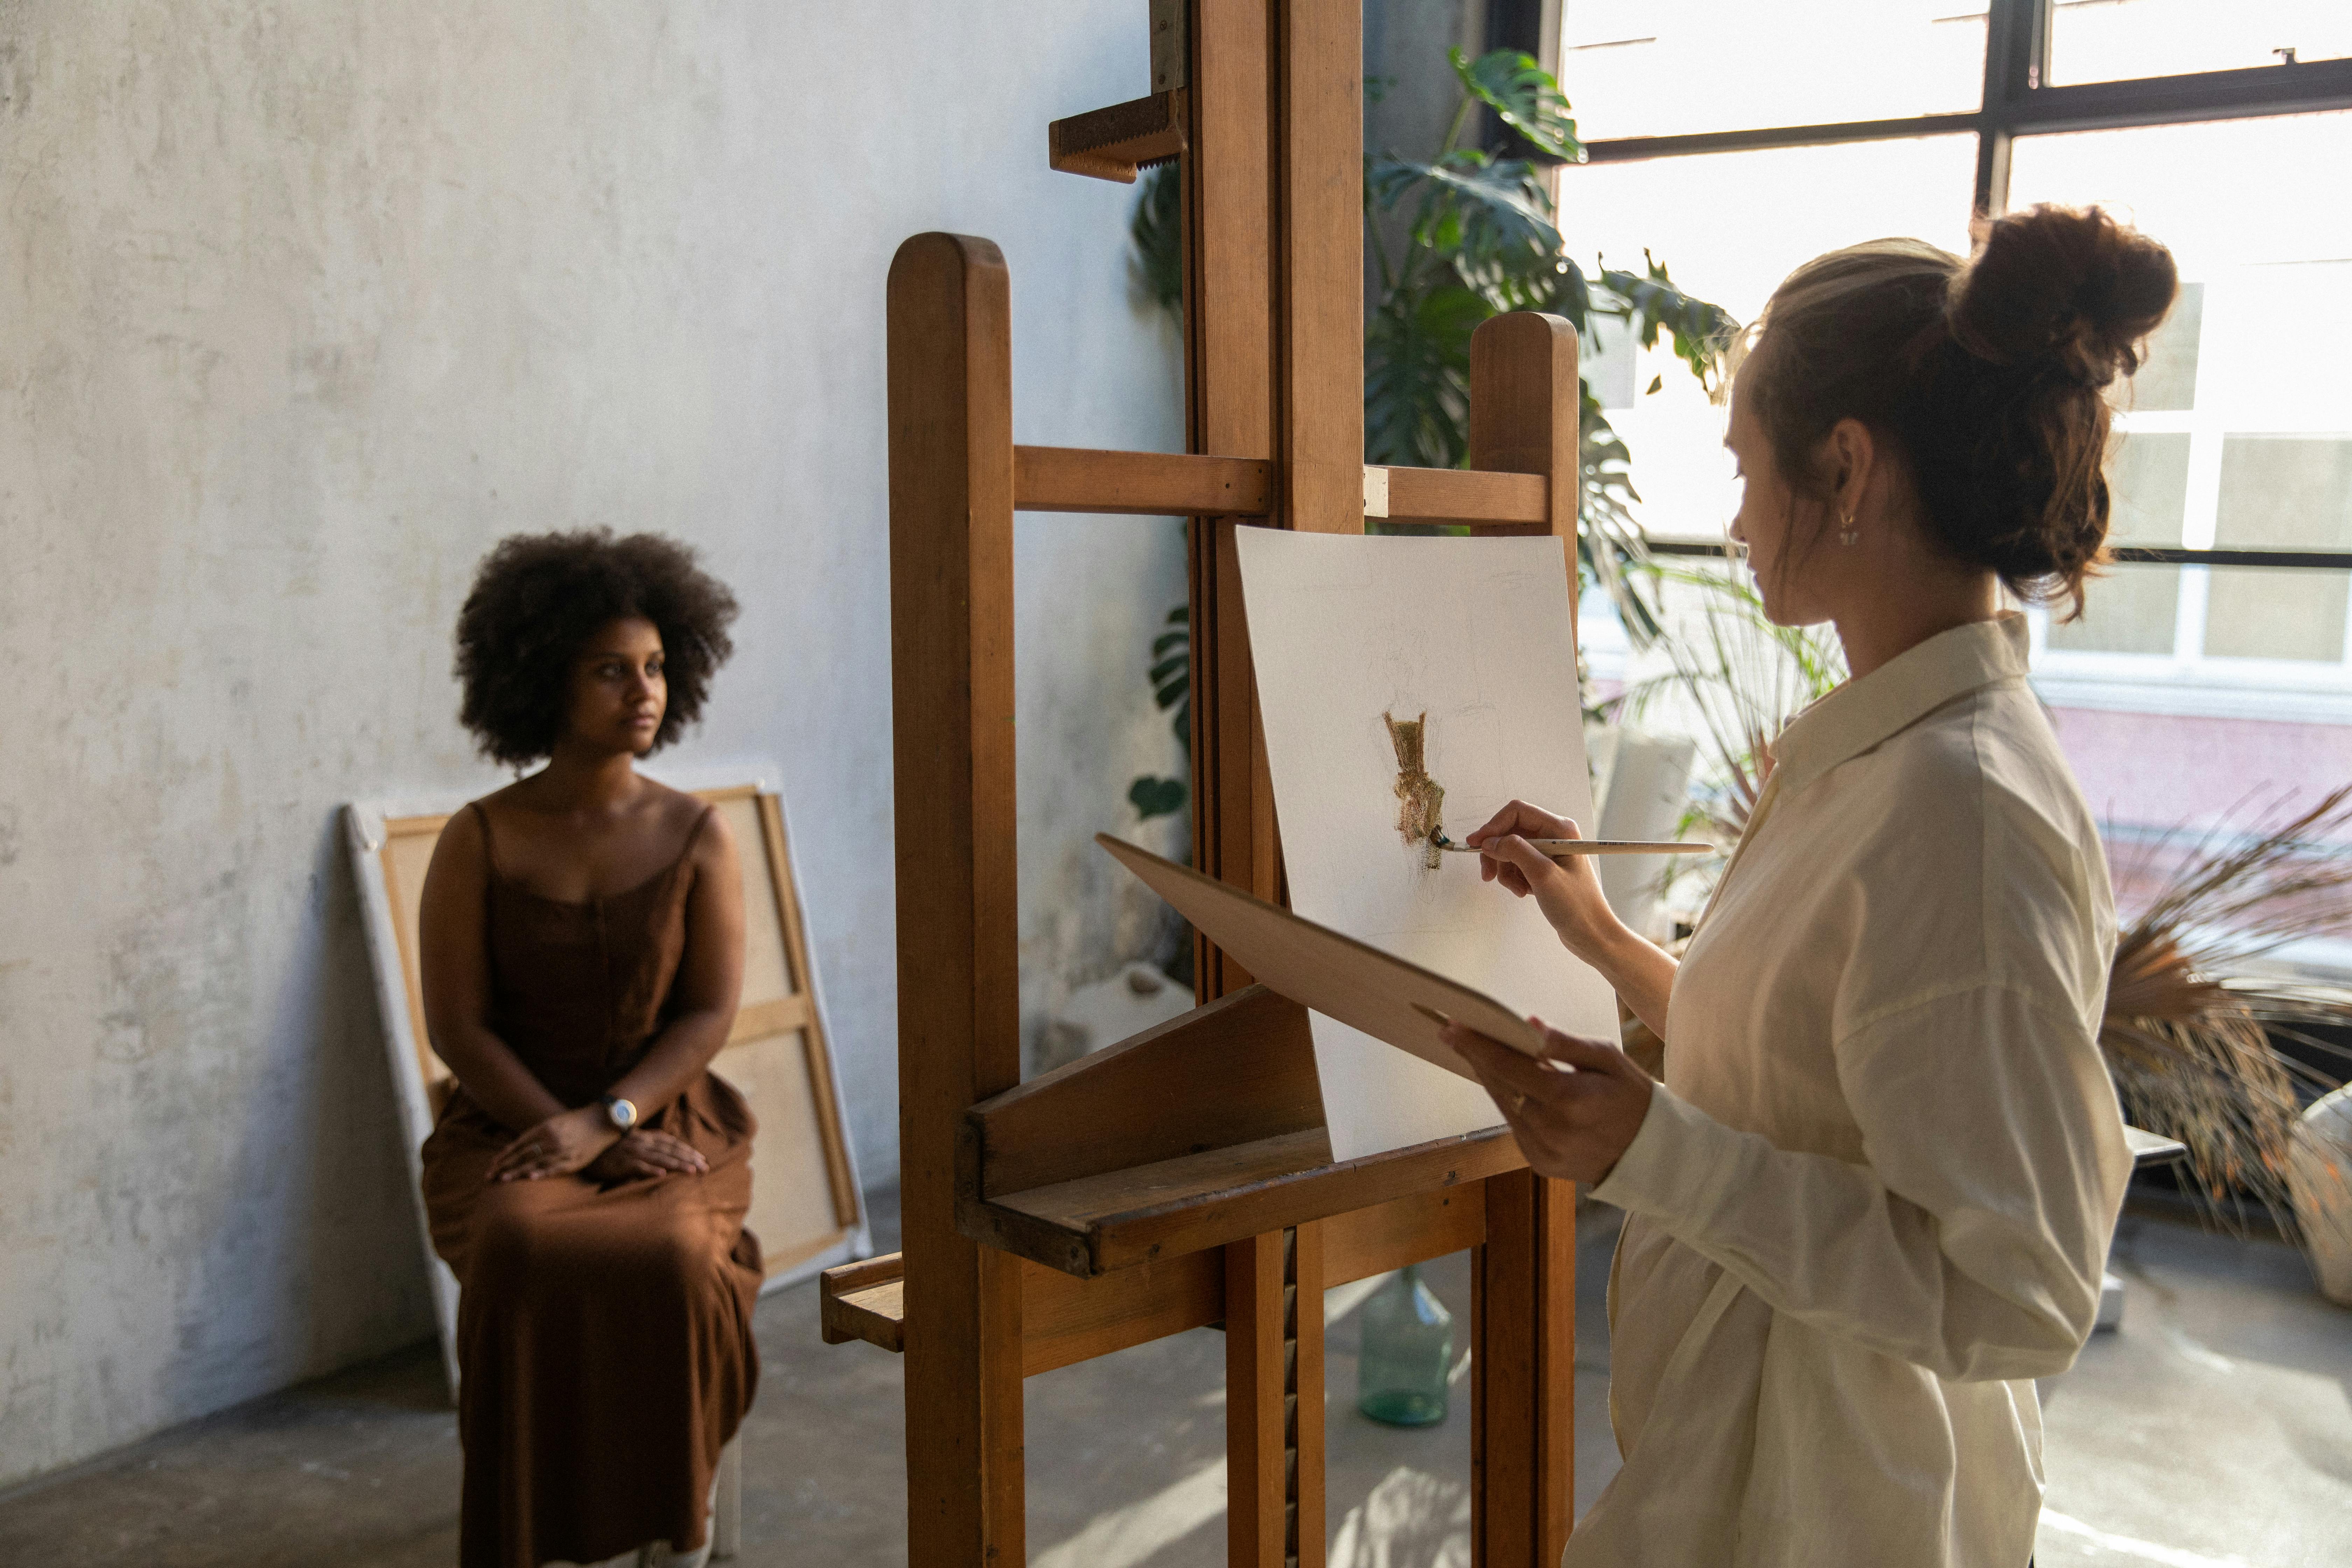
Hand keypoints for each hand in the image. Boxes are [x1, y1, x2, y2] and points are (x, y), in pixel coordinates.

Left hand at [489, 1106, 620, 1182]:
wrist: (602, 1122)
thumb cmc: (575, 1123)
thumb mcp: (553, 1123)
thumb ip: (534, 1135)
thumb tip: (512, 1147)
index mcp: (545, 1128)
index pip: (519, 1145)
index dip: (505, 1156)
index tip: (492, 1165)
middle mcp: (551, 1139)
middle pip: (523, 1155)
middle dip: (505, 1166)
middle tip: (490, 1176)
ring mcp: (562, 1150)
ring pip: (536, 1163)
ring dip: (517, 1172)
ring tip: (502, 1180)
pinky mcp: (574, 1161)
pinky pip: (555, 1169)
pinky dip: (542, 1173)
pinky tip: (530, 1178)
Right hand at [584, 1128, 710, 1183]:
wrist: (585, 1147)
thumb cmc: (610, 1149)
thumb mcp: (632, 1144)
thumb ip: (648, 1147)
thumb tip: (666, 1157)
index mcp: (646, 1137)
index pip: (672, 1143)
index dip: (688, 1151)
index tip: (703, 1159)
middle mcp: (642, 1142)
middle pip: (671, 1151)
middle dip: (690, 1159)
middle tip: (706, 1168)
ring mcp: (632, 1152)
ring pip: (659, 1159)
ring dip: (677, 1165)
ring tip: (692, 1172)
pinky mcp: (620, 1163)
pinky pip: (637, 1167)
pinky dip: (650, 1170)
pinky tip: (661, 1176)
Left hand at [1442, 1017, 1653, 1186]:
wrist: (1653, 1155)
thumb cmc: (1632, 1097)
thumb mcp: (1607, 1059)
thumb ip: (1565, 1044)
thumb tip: (1529, 1024)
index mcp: (1569, 1099)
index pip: (1510, 1067)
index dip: (1478, 1046)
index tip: (1452, 1028)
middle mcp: (1551, 1129)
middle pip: (1500, 1086)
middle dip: (1476, 1058)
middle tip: (1454, 1033)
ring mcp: (1543, 1151)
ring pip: (1504, 1106)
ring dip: (1490, 1079)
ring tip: (1476, 1053)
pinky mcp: (1540, 1164)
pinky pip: (1515, 1125)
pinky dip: (1510, 1102)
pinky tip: (1506, 1083)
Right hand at [1463, 801, 1625, 963]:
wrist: (1591, 932)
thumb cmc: (1576, 905)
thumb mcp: (1543, 874)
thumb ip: (1515, 851)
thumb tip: (1489, 842)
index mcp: (1559, 829)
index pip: (1517, 812)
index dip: (1493, 826)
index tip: (1476, 844)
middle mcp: (1554, 835)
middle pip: (1510, 832)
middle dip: (1497, 853)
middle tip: (1487, 875)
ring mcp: (1549, 852)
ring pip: (1510, 850)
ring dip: (1506, 870)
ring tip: (1517, 890)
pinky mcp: (1544, 868)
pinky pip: (1517, 865)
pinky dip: (1514, 878)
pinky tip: (1524, 892)